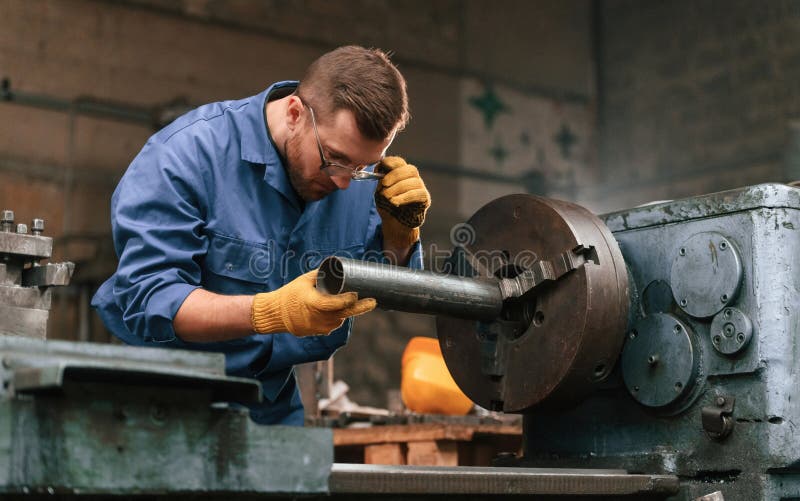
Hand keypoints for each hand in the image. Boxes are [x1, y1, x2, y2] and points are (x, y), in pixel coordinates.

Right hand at [251, 270, 375, 336]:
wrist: (276, 314)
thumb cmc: (290, 294)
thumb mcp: (305, 280)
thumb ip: (321, 274)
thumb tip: (337, 266)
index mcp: (314, 303)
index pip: (336, 304)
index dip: (348, 300)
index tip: (357, 293)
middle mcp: (319, 318)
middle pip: (345, 314)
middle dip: (361, 308)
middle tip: (373, 301)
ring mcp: (320, 327)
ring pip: (340, 318)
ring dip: (347, 311)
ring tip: (352, 300)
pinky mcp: (320, 332)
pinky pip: (334, 323)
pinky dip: (338, 316)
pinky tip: (338, 309)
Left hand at [375, 156, 430, 248]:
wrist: (394, 223)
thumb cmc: (387, 206)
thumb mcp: (380, 192)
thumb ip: (380, 180)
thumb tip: (379, 169)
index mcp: (401, 173)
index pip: (400, 162)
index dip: (392, 161)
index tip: (383, 165)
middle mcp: (413, 178)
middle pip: (410, 169)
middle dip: (396, 175)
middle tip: (384, 184)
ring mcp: (421, 188)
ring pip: (415, 181)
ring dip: (398, 188)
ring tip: (387, 197)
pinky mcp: (425, 199)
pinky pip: (418, 194)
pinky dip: (405, 197)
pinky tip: (394, 201)